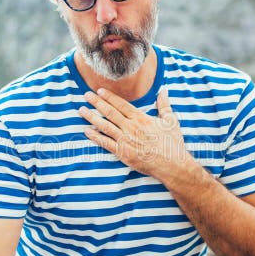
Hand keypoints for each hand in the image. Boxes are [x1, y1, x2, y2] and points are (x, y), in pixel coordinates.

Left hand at [78, 87, 195, 183]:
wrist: (172, 165)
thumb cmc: (173, 143)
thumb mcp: (171, 121)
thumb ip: (164, 105)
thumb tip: (164, 91)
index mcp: (142, 118)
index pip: (121, 104)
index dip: (109, 97)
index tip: (99, 91)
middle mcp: (131, 127)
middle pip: (110, 112)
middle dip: (97, 103)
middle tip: (86, 95)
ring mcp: (126, 140)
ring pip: (105, 126)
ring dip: (92, 117)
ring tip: (82, 110)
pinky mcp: (123, 153)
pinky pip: (106, 143)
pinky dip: (95, 137)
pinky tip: (86, 131)